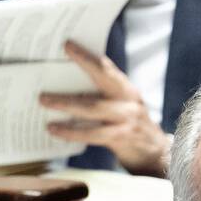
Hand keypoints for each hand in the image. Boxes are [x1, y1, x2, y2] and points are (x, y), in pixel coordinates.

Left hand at [41, 41, 171, 175]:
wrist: (157, 156)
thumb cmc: (132, 128)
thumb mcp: (124, 107)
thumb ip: (105, 96)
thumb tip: (68, 85)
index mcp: (128, 91)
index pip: (107, 68)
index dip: (88, 56)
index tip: (67, 45)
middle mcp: (130, 102)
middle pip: (103, 80)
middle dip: (78, 69)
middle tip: (52, 61)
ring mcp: (127, 120)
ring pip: (92, 108)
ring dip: (66, 104)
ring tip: (44, 101)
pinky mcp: (121, 138)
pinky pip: (92, 134)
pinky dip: (71, 132)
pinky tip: (55, 130)